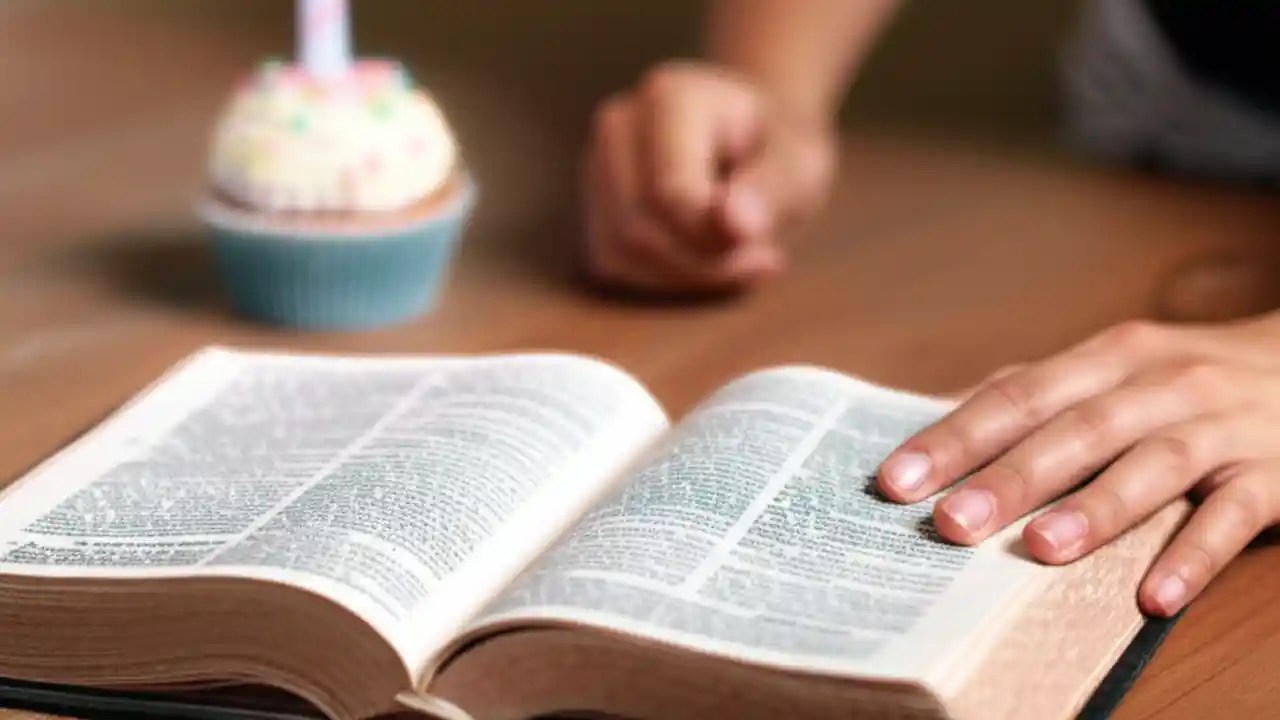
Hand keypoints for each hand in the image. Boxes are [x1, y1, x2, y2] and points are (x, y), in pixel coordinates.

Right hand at [582, 61, 836, 293]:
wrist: (752, 137)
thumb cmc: (778, 145)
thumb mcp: (800, 161)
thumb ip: (771, 189)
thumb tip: (734, 224)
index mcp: (670, 96)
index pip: (670, 194)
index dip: (715, 241)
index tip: (767, 250)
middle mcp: (620, 122)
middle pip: (636, 228)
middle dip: (702, 265)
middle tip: (760, 260)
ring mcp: (597, 162)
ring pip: (618, 253)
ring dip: (685, 278)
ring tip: (739, 262)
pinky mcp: (594, 203)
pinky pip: (611, 264)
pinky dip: (662, 280)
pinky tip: (707, 264)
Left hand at [877, 316, 1279, 616]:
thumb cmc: (1187, 377)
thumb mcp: (1114, 367)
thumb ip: (1036, 390)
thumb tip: (938, 412)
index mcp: (1108, 358)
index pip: (1018, 395)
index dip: (955, 437)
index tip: (895, 480)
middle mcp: (1160, 385)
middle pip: (1076, 431)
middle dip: (1009, 476)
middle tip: (949, 522)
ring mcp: (1219, 429)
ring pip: (1153, 467)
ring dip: (1096, 509)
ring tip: (1039, 549)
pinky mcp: (1272, 475)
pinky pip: (1232, 517)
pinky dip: (1194, 555)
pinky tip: (1155, 596)